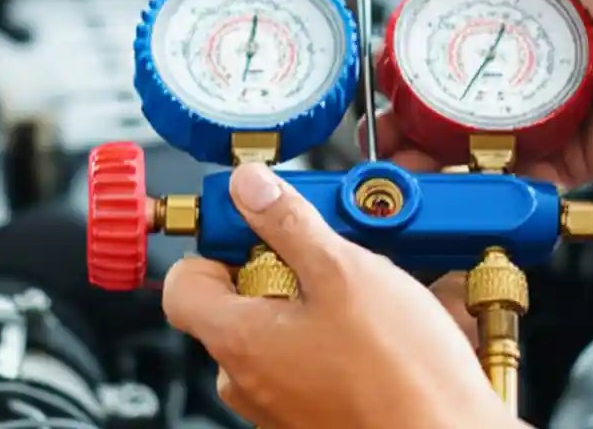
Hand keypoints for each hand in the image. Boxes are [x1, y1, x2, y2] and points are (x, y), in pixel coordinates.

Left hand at [163, 163, 518, 428]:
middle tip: (337, 250)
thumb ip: (290, 223)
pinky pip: (327, 359)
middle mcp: (251, 380)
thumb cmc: (399, 378)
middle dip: (294, 267)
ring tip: (385, 283)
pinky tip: (406, 320)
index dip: (220, 244)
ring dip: (335, 298)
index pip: (186, 282)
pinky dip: (358, 334)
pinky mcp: (323, 414)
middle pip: (248, 301)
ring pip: (295, 328)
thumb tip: (250, 187)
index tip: (260, 224)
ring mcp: (285, 403)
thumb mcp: (345, 273)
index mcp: (238, 341)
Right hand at [373, 0, 592, 185]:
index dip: (411, 56)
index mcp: (528, 21)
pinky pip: (519, 174)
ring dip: (430, 155)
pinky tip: (447, 182)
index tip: (382, 67)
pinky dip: (482, 182)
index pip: (452, 43)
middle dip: (408, 115)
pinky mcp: (571, 157)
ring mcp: (549, 117)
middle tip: (381, 123)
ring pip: (474, 143)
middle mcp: (533, 71)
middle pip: (452, 101)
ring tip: (397, 159)